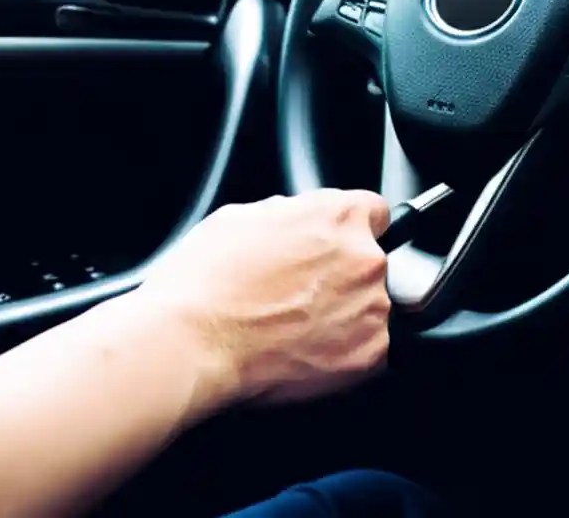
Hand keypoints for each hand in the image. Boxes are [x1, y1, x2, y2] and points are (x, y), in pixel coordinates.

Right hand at [128, 189, 391, 418]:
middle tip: (300, 296)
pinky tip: (305, 353)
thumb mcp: (242, 218)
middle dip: (344, 277)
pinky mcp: (370, 354)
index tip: (337, 248)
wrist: (193, 342)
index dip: (351, 232)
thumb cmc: (206, 282)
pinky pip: (370, 349)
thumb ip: (290, 215)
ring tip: (296, 329)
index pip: (375, 214)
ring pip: (371, 308)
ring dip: (346, 316)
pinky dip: (344, 354)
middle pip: (371, 264)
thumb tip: (297, 220)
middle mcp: (364, 260)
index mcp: (339, 217)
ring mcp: (371, 309)